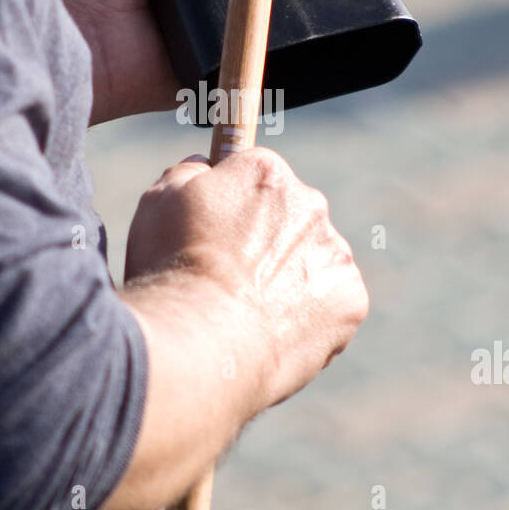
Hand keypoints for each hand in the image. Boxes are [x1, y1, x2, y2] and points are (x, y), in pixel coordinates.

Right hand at [124, 146, 368, 408]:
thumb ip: (186, 173)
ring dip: (290, 278)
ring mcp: (335, 253)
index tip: (216, 234)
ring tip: (248, 313)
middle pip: (290, 216)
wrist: (202, 344)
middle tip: (231, 279)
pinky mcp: (351, 300)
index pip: (254, 178)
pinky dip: (310, 317)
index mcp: (265, 172)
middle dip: (266, 241)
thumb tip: (204, 165)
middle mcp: (310, 202)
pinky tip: (274, 332)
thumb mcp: (157, 203)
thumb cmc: (172, 271)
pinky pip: (332, 304)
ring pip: (313, 261)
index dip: (231, 207)